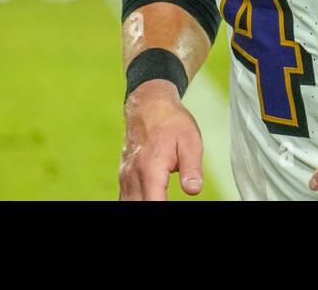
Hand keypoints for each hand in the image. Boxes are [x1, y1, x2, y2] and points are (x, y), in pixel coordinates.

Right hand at [118, 80, 203, 200]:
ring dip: (142, 207)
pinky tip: (148, 200)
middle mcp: (133, 176)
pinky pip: (124, 198)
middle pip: (138, 207)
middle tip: (167, 200)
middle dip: (153, 210)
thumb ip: (191, 168)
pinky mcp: (124, 176)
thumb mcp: (190, 142)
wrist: (149, 106)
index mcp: (151, 169)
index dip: (163, 211)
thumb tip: (194, 190)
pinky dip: (134, 203)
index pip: (153, 204)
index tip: (175, 209)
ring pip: (128, 204)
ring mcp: (125, 177)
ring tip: (160, 199)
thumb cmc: (172, 123)